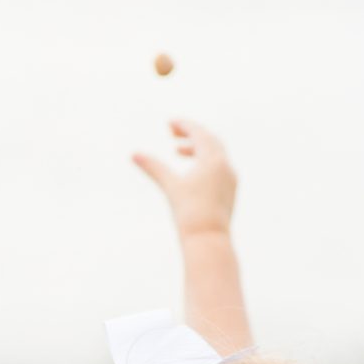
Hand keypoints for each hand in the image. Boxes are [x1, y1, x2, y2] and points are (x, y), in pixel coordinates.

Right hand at [132, 119, 236, 237]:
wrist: (209, 240)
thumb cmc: (190, 214)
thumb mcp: (170, 186)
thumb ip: (154, 167)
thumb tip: (133, 154)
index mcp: (214, 160)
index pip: (200, 133)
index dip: (184, 126)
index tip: (170, 123)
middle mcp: (226, 166)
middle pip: (210, 140)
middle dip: (191, 134)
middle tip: (172, 133)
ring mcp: (230, 179)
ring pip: (216, 154)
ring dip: (197, 149)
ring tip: (178, 152)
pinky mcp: (230, 192)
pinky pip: (219, 168)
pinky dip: (204, 162)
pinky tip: (191, 172)